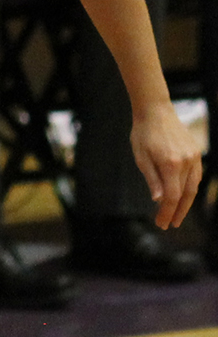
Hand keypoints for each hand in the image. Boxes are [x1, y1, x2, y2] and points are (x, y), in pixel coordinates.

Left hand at [131, 103, 202, 228]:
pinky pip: (195, 176)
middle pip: (185, 195)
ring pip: (193, 187)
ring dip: (186, 203)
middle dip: (177, 212)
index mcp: (171, 164)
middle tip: (169, 225)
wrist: (156, 111)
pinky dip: (190, 189)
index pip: (172, 197)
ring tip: (176, 215)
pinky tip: (183, 197)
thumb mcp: (141, 158)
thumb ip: (152, 180)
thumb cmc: (143, 134)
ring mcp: (194, 157)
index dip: (167, 212)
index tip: (161, 223)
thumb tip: (158, 200)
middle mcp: (187, 162)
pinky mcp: (196, 153)